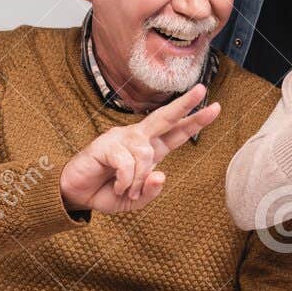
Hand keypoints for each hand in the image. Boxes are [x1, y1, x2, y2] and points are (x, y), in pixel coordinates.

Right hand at [59, 84, 219, 213]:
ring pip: (146, 154)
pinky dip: (126, 180)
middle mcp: (138, 138)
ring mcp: (121, 138)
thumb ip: (150, 191)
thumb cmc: (107, 192)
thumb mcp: (134, 200)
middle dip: (184, 105)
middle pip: (164, 118)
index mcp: (150, 150)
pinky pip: (127, 162)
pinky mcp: (106, 144)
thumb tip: (160, 175)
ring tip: (127, 190)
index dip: (195, 121)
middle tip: (201, 90)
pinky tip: (117, 184)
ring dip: (139, 179)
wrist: (75, 194)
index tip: (215, 107)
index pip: (176, 132)